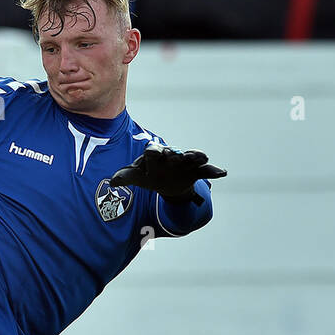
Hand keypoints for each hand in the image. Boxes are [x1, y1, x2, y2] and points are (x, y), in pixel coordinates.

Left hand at [109, 142, 225, 202]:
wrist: (165, 182)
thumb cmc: (148, 175)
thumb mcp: (136, 176)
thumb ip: (125, 177)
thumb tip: (112, 181)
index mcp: (154, 155)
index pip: (152, 152)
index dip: (151, 154)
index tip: (151, 155)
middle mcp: (171, 156)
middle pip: (173, 152)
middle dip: (175, 154)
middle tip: (176, 155)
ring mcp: (184, 163)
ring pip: (191, 157)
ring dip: (196, 157)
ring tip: (203, 158)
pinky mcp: (196, 171)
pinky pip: (206, 170)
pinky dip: (214, 171)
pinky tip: (222, 173)